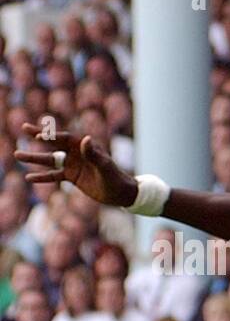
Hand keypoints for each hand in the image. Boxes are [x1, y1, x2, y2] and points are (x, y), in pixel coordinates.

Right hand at [14, 123, 137, 206]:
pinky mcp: (72, 177)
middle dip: (39, 136)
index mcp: (86, 147)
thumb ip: (94, 155)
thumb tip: (86, 139)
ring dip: (34, 158)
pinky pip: (54, 175)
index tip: (39, 135)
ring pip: (50, 160)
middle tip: (23, 127)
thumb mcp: (105, 168)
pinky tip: (29, 178)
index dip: (52, 136)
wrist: (121, 193)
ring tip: (17, 155)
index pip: (65, 138)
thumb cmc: (116, 179)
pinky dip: (42, 177)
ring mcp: (73, 165)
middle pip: (54, 143)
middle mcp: (77, 153)